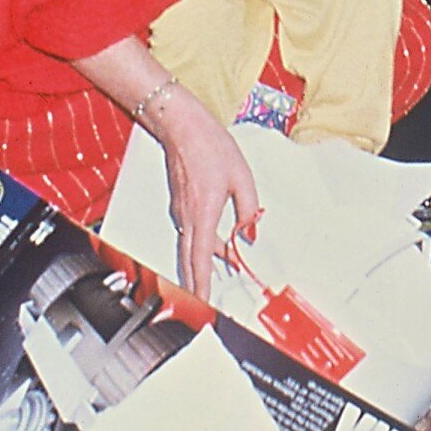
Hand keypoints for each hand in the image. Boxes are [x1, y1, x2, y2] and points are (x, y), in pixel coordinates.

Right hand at [150, 86, 260, 300]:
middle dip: (199, 282)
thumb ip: (248, 209)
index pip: (200, 259)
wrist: (183, 127)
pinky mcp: (181, 204)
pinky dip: (203, 243)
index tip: (203, 303)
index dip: (201, 285)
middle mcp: (187, 217)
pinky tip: (220, 242)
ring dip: (206, 260)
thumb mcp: (240, 177)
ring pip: (192, 245)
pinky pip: (192, 231)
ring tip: (227, 266)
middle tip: (208, 300)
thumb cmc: (210, 146)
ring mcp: (181, 211)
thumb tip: (249, 233)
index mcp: (202, 214)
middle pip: (191, 259)